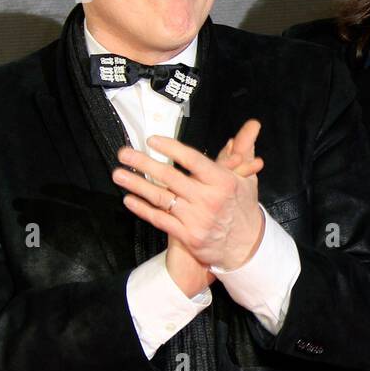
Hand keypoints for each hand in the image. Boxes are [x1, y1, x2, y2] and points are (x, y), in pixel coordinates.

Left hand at [114, 120, 265, 271]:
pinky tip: (129, 199)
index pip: (192, 160)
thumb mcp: (247, 177)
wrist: (246, 245)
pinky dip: (143, 209)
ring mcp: (196, 219)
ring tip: (118, 174)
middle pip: (170, 177)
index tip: (152, 140)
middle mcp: (209, 199)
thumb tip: (251, 125)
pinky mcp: (188, 236)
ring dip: (136, 185)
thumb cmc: (242, 206)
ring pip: (161, 198)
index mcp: (223, 181)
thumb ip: (243, 149)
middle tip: (124, 153)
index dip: (171, 148)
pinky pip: (160, 219)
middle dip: (143, 163)